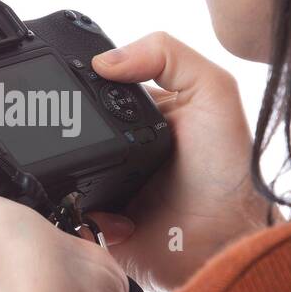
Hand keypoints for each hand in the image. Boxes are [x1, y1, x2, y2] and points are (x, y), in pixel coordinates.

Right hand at [89, 31, 269, 291]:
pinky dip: (73, 213)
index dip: (81, 84)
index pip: (96, 90)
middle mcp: (120, 149)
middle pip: (71, 131)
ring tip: (91, 177)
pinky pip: (66, 215)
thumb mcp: (212, 91)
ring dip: (64, 175)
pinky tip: (103, 212)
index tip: (66, 82)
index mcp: (141, 116)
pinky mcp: (98, 225)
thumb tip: (103, 60)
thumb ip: (167, 55)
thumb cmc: (230, 169)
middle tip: (75, 138)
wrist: (227, 236)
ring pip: (61, 172)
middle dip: (64, 134)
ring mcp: (105, 188)